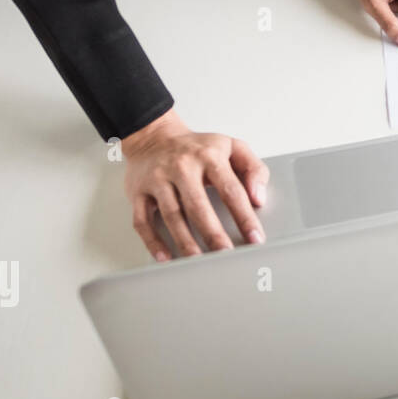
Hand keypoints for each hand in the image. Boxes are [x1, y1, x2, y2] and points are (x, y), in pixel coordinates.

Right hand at [121, 109, 268, 260]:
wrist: (155, 136)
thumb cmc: (198, 148)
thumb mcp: (233, 147)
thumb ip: (254, 169)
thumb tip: (259, 198)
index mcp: (209, 156)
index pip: (231, 190)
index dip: (244, 216)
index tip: (255, 238)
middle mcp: (182, 167)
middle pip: (198, 206)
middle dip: (213, 233)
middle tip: (226, 255)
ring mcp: (158, 180)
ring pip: (172, 215)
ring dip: (185, 241)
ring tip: (199, 262)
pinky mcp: (138, 192)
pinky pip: (142, 221)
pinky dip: (153, 241)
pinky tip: (165, 257)